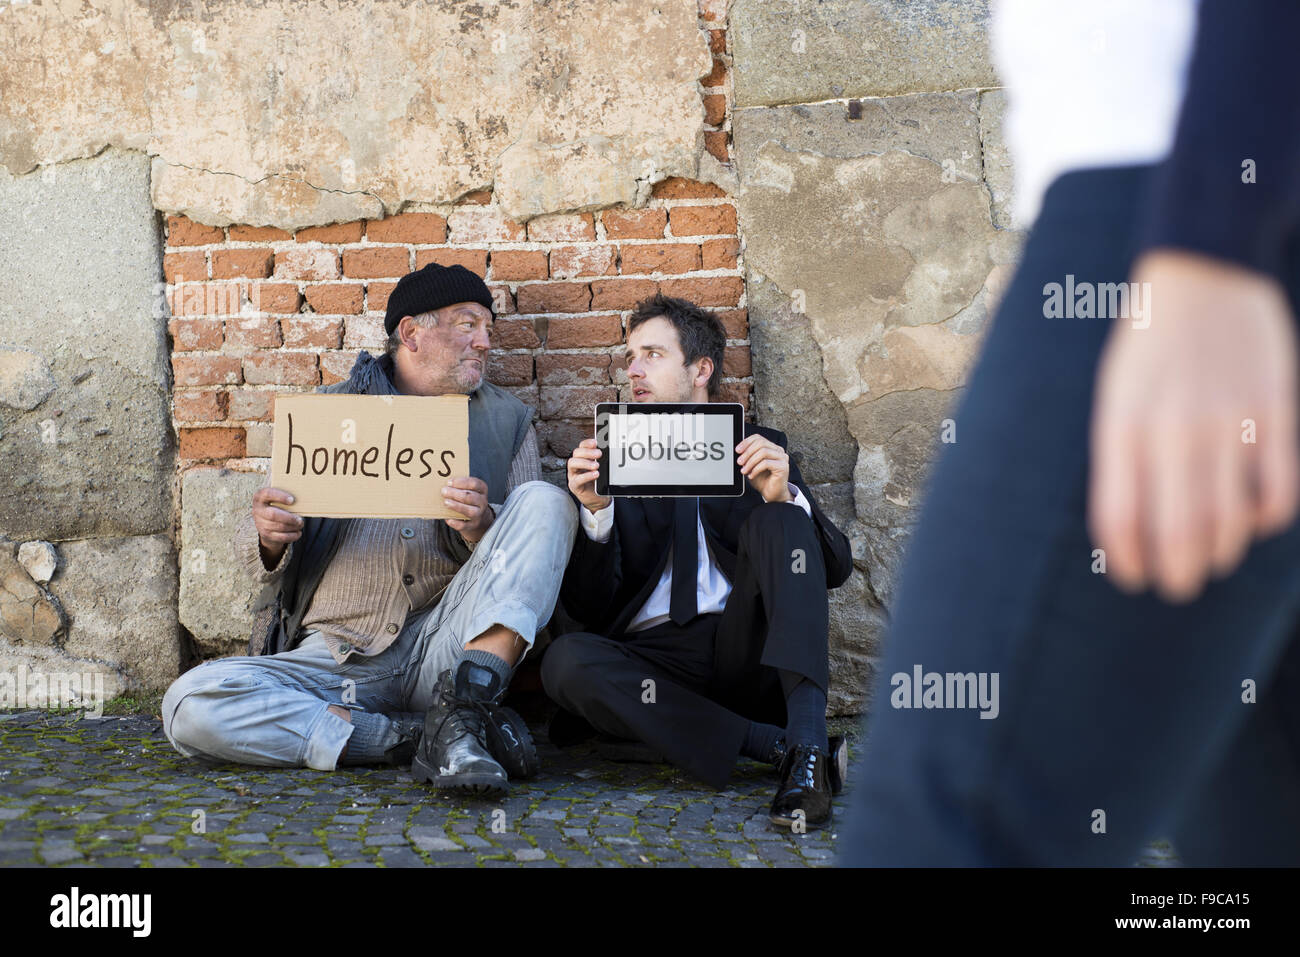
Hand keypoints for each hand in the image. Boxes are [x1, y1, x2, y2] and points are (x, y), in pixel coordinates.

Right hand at [252, 487, 302, 567]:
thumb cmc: (277, 505)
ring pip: (278, 527)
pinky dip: (292, 535)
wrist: (266, 522)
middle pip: (273, 514)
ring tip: (301, 524)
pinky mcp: (266, 535)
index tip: (292, 500)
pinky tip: (298, 533)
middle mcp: (257, 510)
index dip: (280, 496)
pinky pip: (280, 537)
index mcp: (260, 497)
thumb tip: (305, 493)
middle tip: (300, 519)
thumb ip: (286, 494)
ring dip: (293, 526)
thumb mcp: (278, 497)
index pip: (267, 493)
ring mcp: (260, 523)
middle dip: (289, 518)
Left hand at [443, 476, 493, 542]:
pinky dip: (455, 522)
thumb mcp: (470, 491)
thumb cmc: (470, 501)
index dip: (461, 482)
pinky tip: (448, 519)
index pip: (475, 484)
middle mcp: (482, 502)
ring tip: (446, 502)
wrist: (480, 519)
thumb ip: (459, 487)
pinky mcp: (472, 526)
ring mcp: (479, 515)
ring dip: (457, 506)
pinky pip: (464, 525)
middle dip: (456, 493)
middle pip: (471, 497)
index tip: (449, 482)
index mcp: (482, 490)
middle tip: (444, 491)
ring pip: (470, 511)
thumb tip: (445, 487)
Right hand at [566, 438, 611, 513]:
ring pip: (572, 463)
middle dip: (587, 452)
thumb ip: (603, 461)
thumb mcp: (602, 469)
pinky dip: (586, 476)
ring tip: (596, 466)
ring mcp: (573, 475)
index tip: (596, 442)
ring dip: (585, 463)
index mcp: (582, 458)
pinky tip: (595, 474)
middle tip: (599, 454)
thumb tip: (609, 451)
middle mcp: (576, 465)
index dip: (587, 443)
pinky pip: (577, 479)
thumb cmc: (599, 482)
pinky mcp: (574, 486)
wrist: (597, 498)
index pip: (581, 446)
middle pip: (576, 453)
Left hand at [736, 434, 792, 503]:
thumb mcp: (751, 466)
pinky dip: (756, 469)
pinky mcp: (783, 467)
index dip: (746, 442)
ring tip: (744, 470)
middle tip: (739, 462)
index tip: (737, 450)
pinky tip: (751, 475)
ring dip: (750, 462)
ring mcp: (782, 458)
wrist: (771, 494)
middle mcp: (778, 451)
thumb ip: (748, 457)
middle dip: (747, 452)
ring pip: (763, 452)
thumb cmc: (762, 480)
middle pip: (761, 443)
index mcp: (771, 447)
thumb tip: (739, 451)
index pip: (758, 438)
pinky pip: (766, 463)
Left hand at [1089, 249, 1299, 602]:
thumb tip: (1131, 528)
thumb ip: (1120, 457)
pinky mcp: (1275, 412)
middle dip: (1176, 574)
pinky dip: (1266, 519)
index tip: (1132, 578)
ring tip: (1211, 562)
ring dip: (1219, 555)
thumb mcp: (1115, 396)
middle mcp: (1173, 429)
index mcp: (1123, 426)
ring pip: (1228, 521)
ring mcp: (1228, 422)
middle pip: (1177, 531)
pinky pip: (1278, 491)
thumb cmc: (1149, 346)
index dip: (1126, 561)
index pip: (1118, 518)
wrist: (1204, 273)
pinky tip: (1253, 520)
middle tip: (1177, 587)